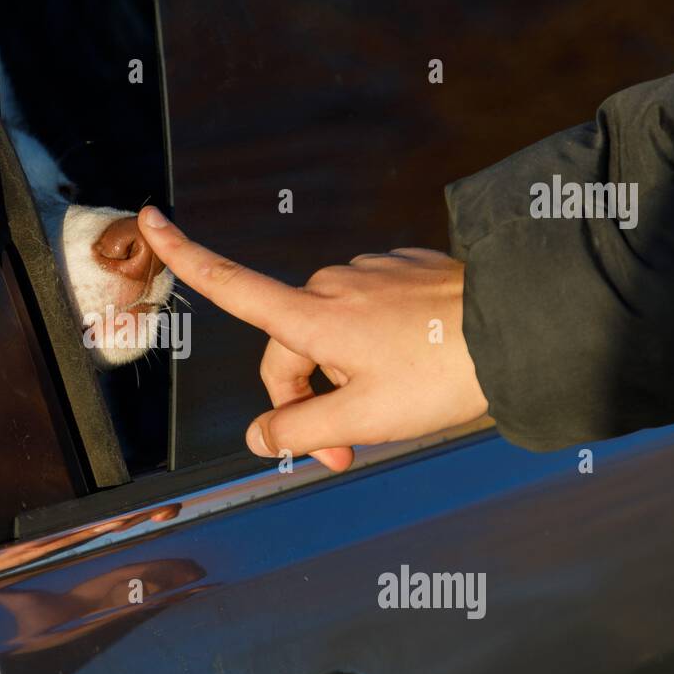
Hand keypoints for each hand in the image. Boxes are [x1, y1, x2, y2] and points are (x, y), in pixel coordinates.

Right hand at [137, 206, 489, 471]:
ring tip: (394, 406)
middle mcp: (332, 283)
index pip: (230, 284)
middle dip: (306, 400)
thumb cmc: (442, 375)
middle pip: (289, 346)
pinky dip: (377, 345)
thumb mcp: (363, 420)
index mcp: (311, 316)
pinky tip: (414, 366)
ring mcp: (371, 272)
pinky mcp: (405, 269)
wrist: (522, 328)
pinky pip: (371, 312)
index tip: (150, 220)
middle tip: (345, 453)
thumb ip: (298, 431)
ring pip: (333, 333)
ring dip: (345, 374)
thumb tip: (258, 437)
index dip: (185, 256)